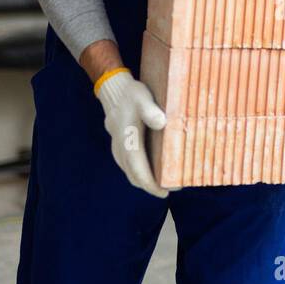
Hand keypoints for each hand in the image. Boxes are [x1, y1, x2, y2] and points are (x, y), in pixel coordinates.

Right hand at [95, 69, 168, 197]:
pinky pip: (129, 166)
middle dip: (151, 186)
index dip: (151, 185)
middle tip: (170, 189)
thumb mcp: (143, 98)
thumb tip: (162, 123)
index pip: (139, 171)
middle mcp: (121, 150)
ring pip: (131, 172)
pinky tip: (153, 171)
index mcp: (128, 142)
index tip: (165, 192)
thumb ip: (151, 110)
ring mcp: (118, 150)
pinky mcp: (120, 147)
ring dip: (145, 180)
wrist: (114, 91)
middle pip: (135, 177)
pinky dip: (140, 172)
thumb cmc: (132, 95)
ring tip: (164, 182)